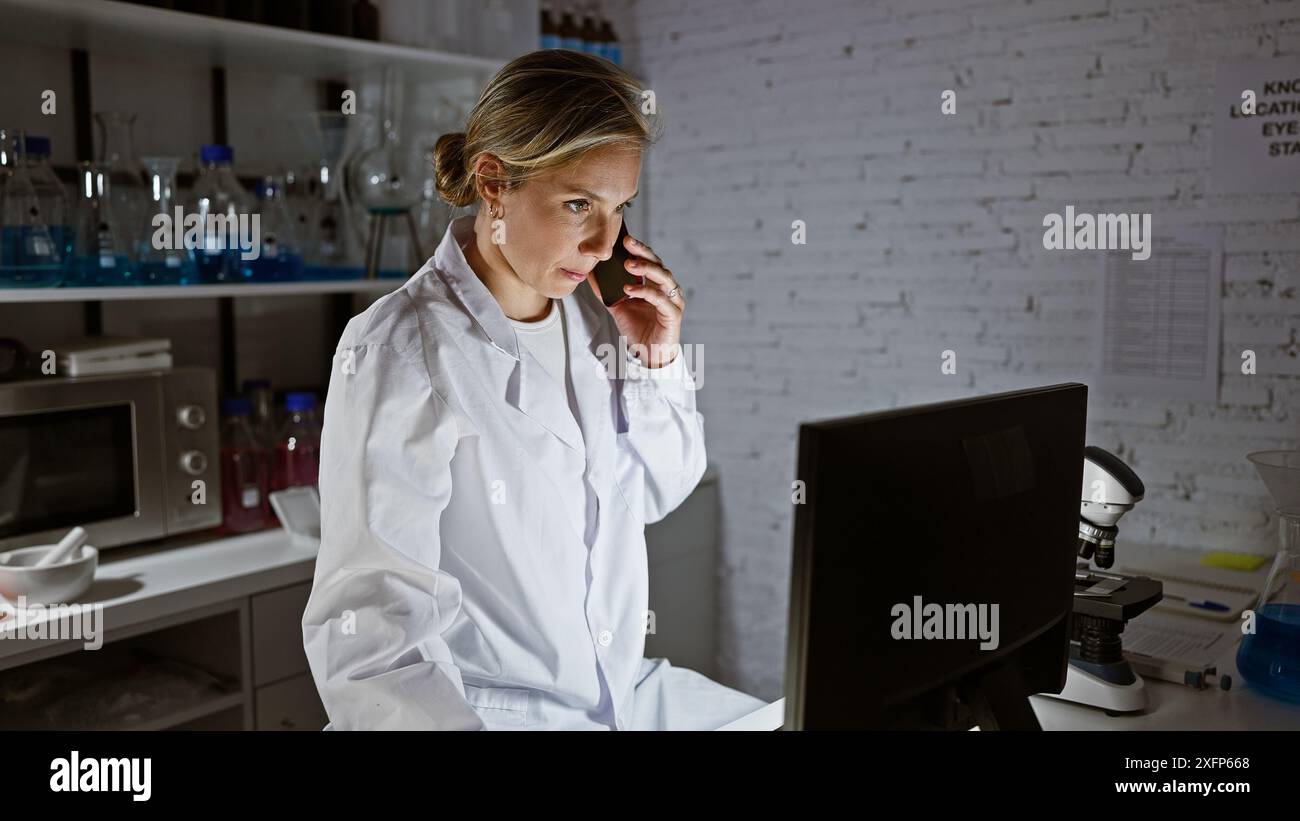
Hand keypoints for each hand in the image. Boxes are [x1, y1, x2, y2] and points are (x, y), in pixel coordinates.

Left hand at [602, 233, 683, 367]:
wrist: (649, 355)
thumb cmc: (638, 329)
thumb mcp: (617, 306)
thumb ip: (606, 290)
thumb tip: (590, 273)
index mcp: (656, 284)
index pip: (650, 260)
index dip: (639, 249)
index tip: (623, 238)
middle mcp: (668, 289)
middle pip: (658, 264)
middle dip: (642, 252)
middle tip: (627, 243)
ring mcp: (673, 301)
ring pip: (663, 278)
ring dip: (646, 269)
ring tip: (628, 264)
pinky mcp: (673, 315)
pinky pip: (661, 300)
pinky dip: (645, 292)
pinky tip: (629, 289)